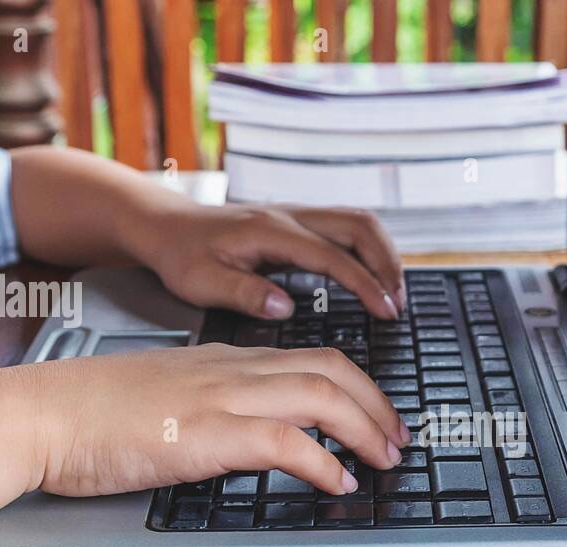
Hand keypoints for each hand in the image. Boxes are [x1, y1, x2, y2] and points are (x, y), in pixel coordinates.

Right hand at [26, 343, 409, 497]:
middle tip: (400, 439)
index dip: (357, 386)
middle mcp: (231, 371)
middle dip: (377, 405)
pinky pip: (284, 442)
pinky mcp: (204, 433)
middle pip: (331, 370)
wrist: (38, 413)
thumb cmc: (89, 413)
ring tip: (385, 460)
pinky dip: (322, 462)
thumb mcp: (164, 399)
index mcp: (223, 362)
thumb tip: (240, 433)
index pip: (311, 358)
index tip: (378, 414)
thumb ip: (208, 405)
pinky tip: (338, 483)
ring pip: (320, 396)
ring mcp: (220, 398)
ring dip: (365, 430)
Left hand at [140, 203, 405, 321]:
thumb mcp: (202, 282)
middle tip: (399, 304)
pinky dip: (370, 250)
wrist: (167, 226)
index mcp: (270, 232)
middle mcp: (290, 216)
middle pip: (360, 226)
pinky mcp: (299, 222)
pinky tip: (373, 276)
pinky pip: (348, 227)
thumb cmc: (182, 256)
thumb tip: (286, 308)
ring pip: (359, 222)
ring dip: (384, 254)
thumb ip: (244, 294)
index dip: (365, 284)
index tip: (386, 310)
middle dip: (388, 264)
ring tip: (394, 292)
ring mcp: (297, 215)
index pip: (333, 255)